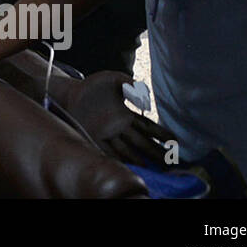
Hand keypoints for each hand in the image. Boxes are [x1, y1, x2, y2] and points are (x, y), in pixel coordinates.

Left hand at [55, 71, 175, 165]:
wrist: (69, 92)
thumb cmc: (94, 85)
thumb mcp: (114, 78)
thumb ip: (130, 83)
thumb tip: (145, 100)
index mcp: (126, 114)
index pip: (148, 127)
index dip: (162, 134)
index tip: (177, 141)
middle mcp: (120, 127)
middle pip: (142, 142)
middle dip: (156, 151)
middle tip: (172, 161)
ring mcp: (107, 134)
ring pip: (128, 150)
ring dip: (140, 159)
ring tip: (154, 168)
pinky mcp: (93, 138)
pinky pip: (108, 151)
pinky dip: (117, 159)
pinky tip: (127, 166)